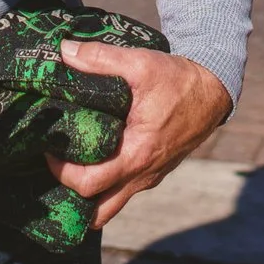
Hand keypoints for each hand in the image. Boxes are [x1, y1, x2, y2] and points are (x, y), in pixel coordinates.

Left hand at [46, 41, 231, 228]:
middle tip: (57, 165)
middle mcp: (143, 175)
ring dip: (90, 197)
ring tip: (71, 170)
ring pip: (112, 207)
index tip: (50, 149)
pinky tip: (93, 162)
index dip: (61, 171)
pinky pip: (124, 192)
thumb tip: (63, 51)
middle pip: (98, 213)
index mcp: (136, 154)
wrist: (214, 90)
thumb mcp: (140, 64)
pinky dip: (106, 187)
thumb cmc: (178, 80)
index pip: (88, 184)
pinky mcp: (155, 171)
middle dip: (71, 194)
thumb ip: (100, 58)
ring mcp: (150, 177)